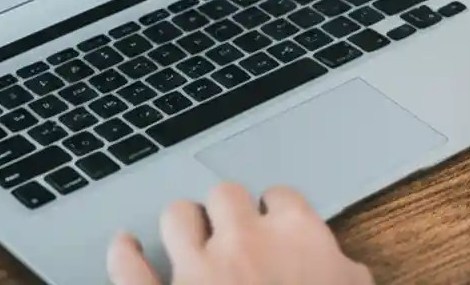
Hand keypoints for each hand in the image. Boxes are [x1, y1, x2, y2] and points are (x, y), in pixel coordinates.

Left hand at [107, 183, 373, 284]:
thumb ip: (346, 275)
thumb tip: (343, 269)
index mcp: (297, 236)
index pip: (283, 197)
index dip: (278, 210)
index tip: (276, 220)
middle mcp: (245, 241)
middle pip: (226, 195)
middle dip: (228, 210)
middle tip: (233, 230)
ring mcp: (197, 269)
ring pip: (177, 216)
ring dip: (182, 223)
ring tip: (187, 234)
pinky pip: (129, 268)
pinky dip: (123, 254)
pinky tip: (125, 246)